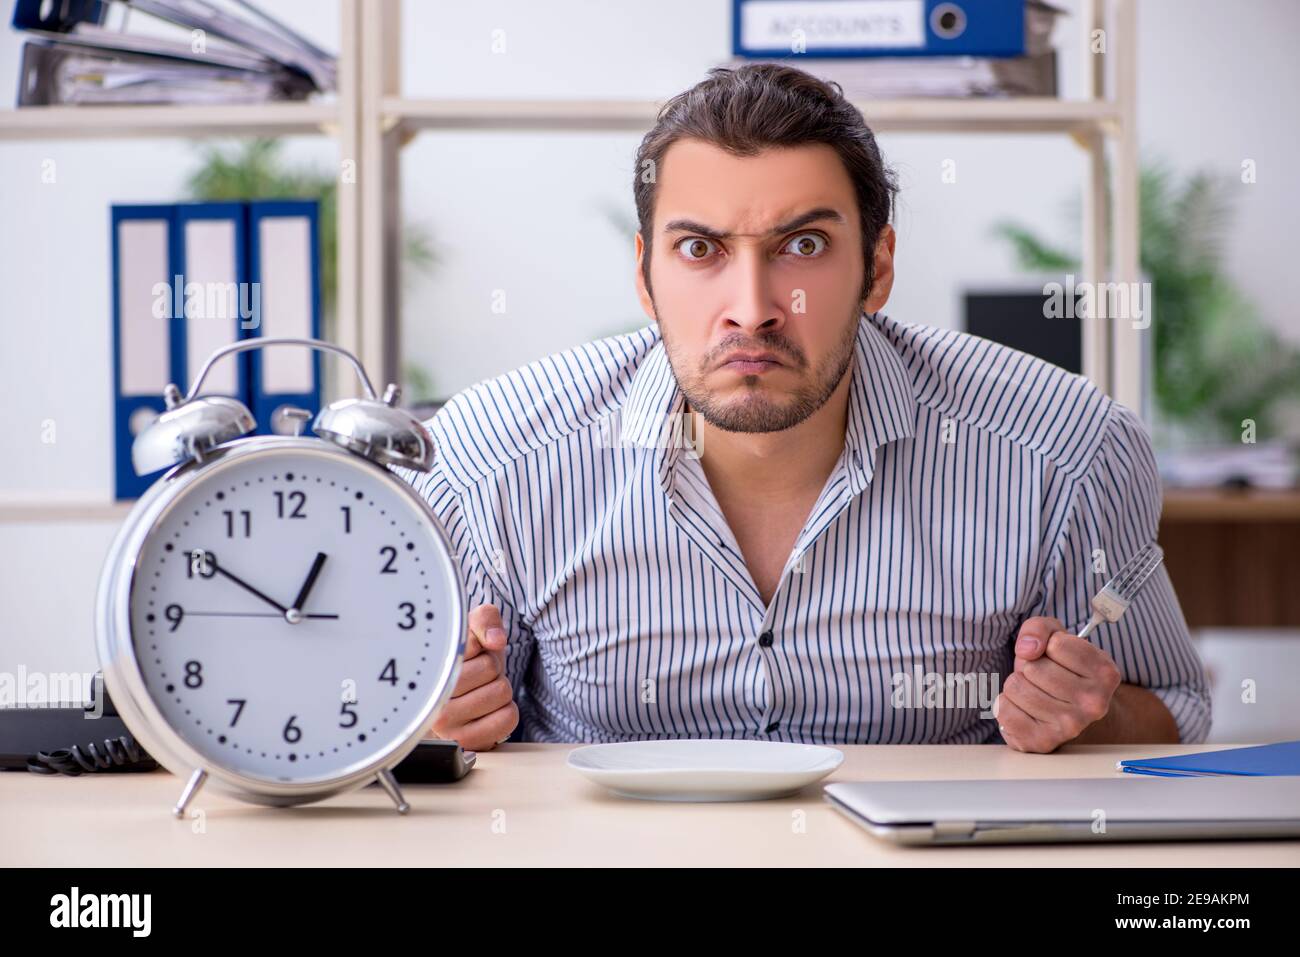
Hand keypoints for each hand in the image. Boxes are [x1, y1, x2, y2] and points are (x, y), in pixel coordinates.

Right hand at [429, 603, 518, 750]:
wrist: (467, 698)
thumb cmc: (471, 662)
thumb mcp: (474, 631)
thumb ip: (485, 619)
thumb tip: (495, 640)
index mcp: (427, 667)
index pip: (471, 644)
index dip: (480, 646)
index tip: (470, 653)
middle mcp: (430, 697)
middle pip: (490, 668)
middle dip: (493, 668)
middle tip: (478, 676)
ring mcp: (445, 724)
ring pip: (501, 692)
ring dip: (500, 689)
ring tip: (482, 693)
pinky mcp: (466, 742)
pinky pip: (508, 718)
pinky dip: (507, 712)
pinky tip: (489, 712)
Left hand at [994, 616, 1122, 752]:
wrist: (1072, 716)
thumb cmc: (1062, 672)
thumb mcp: (1057, 638)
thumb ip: (1040, 628)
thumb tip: (1027, 649)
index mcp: (1105, 673)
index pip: (1056, 644)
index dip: (1048, 647)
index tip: (1056, 658)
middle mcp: (1094, 703)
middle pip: (1033, 668)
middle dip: (1031, 668)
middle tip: (1044, 680)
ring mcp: (1070, 726)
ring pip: (1016, 686)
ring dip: (1018, 685)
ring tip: (1036, 693)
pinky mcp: (1043, 742)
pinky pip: (1004, 709)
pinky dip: (1006, 704)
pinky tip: (1024, 709)